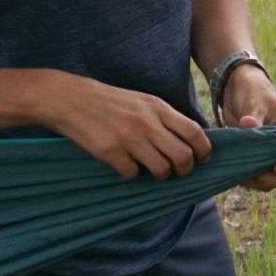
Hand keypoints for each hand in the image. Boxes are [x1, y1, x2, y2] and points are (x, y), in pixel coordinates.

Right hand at [33, 70, 211, 179]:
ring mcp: (129, 138)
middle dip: (185, 169)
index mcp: (158, 108)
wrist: (71, 99)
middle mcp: (147, 123)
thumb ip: (165, 118)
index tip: (204, 159)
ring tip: (153, 171)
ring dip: (160, 175)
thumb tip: (190, 140)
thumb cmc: (111, 102)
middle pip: (183, 156)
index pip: (194, 132)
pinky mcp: (111, 152)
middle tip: (178, 171)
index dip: (204, 150)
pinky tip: (125, 165)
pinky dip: (132, 174)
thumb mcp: (143, 101)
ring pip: (162, 169)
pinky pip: (133, 174)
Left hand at [221, 67, 275, 192]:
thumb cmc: (254, 93)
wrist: (237, 92)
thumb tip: (247, 124)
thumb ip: (253, 116)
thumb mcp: (254, 103)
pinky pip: (260, 181)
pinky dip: (249, 180)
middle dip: (274, 179)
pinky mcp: (260, 163)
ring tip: (241, 168)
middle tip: (254, 171)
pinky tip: (236, 169)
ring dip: (259, 181)